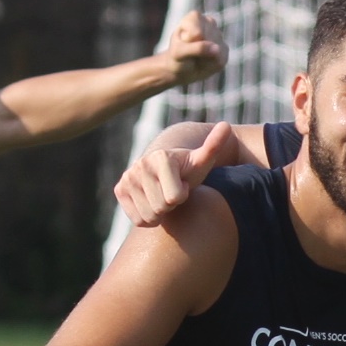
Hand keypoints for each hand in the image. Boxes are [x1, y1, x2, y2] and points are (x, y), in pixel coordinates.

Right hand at [114, 122, 230, 228]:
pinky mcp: (120, 190)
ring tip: (164, 196)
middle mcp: (140, 165)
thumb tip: (226, 126)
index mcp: (161, 158)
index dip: (183, 195)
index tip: (184, 184)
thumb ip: (214, 145)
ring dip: (160, 213)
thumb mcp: (203, 159)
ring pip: (148, 217)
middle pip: (161, 209)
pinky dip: (148, 218)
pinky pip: (137, 220)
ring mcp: (127, 177)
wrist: (167, 169)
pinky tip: (153, 204)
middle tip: (173, 192)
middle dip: (171, 205)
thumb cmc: (189, 168)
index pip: (174, 198)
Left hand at [161, 10, 224, 87]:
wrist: (182, 69)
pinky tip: (204, 62)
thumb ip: (196, 48)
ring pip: (216, 52)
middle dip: (198, 53)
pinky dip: (210, 66)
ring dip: (204, 61)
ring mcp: (218, 35)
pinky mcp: (224, 49)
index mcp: (195, 17)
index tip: (183, 44)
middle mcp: (209, 22)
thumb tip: (217, 49)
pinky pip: (220, 60)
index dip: (189, 43)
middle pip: (208, 42)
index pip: (198, 34)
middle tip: (190, 54)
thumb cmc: (177, 57)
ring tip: (196, 58)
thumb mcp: (179, 53)